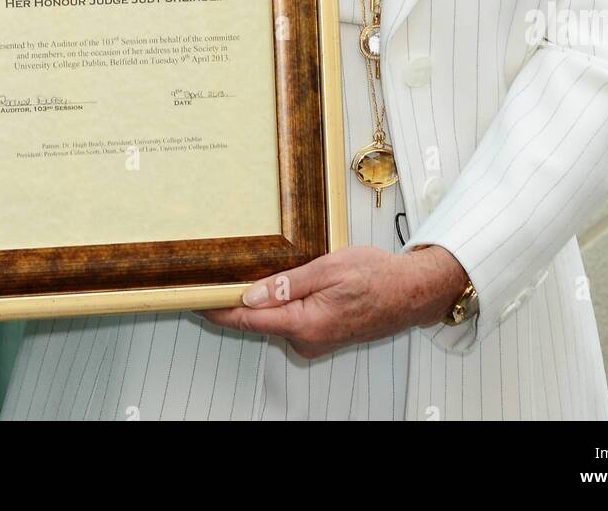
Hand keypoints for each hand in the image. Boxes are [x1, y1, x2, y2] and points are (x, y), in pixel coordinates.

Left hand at [195, 244, 469, 357]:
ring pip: (275, 319)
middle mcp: (307, 339)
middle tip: (218, 274)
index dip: (218, 308)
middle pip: (257, 320)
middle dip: (237, 299)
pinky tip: (285, 284)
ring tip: (257, 272)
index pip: (248, 318)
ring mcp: (315, 340)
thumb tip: (252, 293)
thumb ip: (288, 283)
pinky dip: (282, 304)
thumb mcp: (329, 268)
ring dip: (263, 300)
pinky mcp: (322, 335)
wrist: (412, 291)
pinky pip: (291, 320)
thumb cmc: (377, 276)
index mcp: (304, 323)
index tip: (195, 297)